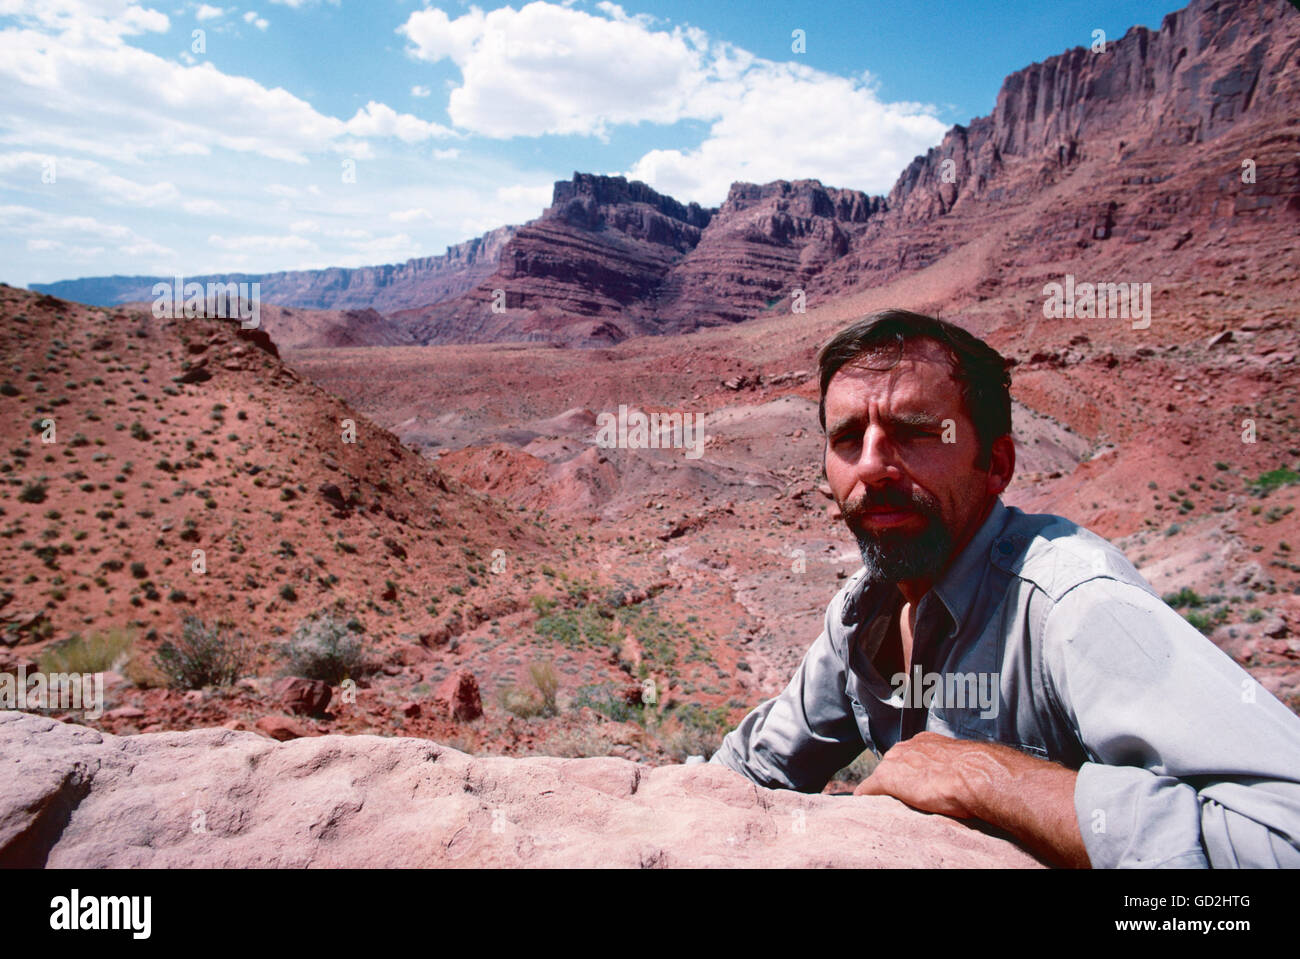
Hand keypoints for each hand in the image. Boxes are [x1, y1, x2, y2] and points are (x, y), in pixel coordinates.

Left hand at [853, 731, 987, 817]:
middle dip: (895, 780)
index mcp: (926, 743)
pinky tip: (865, 806)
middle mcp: (907, 747)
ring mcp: (894, 761)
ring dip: (883, 791)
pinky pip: (867, 789)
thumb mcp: (963, 764)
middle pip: (892, 765)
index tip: (916, 785)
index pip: (909, 757)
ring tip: (888, 807)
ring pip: (880, 777)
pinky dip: (866, 798)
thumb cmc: (978, 772)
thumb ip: (954, 767)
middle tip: (904, 799)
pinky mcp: (886, 778)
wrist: (974, 774)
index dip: (911, 774)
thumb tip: (962, 780)